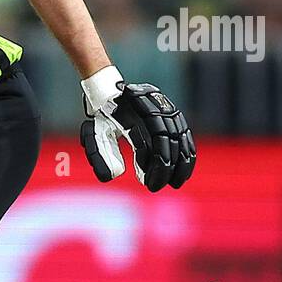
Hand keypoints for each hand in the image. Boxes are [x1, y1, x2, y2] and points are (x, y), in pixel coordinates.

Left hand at [79, 66, 195, 191]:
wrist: (110, 94)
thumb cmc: (101, 117)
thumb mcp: (94, 132)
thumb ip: (98, 153)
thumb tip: (109, 177)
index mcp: (135, 105)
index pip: (152, 136)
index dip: (152, 162)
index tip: (145, 182)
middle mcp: (155, 102)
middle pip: (169, 137)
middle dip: (166, 166)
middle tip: (156, 187)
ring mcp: (166, 105)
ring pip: (181, 136)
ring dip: (181, 163)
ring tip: (175, 184)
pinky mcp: (173, 113)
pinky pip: (185, 134)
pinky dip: (187, 154)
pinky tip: (182, 173)